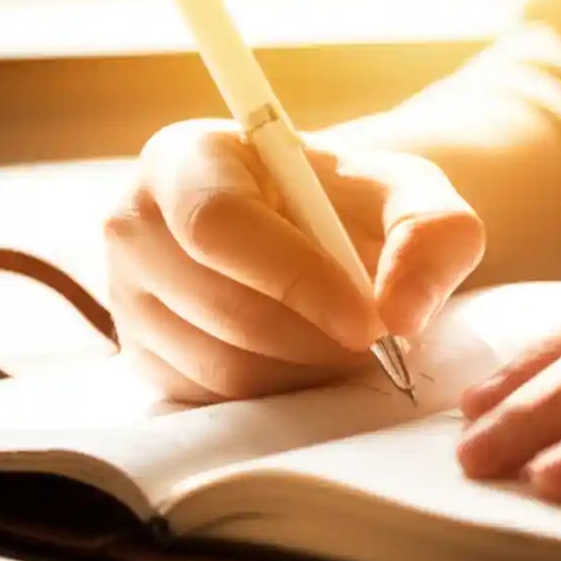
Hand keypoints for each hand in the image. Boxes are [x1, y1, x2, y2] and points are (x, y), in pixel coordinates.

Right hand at [104, 120, 484, 402]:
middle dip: (319, 336)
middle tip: (378, 336)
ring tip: (349, 340)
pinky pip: (218, 402)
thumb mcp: (411, 193)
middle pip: (224, 307)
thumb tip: (401, 316)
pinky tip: (313, 358)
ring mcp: (129, 298)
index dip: (296, 280)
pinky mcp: (145, 359)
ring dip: (309, 370)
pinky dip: (282, 394)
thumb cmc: (355, 203)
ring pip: (224, 367)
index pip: (219, 225)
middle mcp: (135, 224)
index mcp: (184, 158)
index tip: (369, 321)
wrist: (324, 232)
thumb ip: (430, 232)